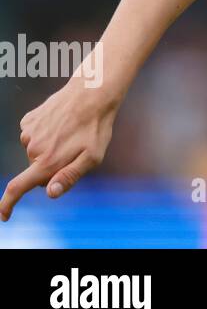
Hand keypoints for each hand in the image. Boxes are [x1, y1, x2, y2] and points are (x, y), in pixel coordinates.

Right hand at [1, 79, 119, 220]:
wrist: (92, 92)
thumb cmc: (96, 127)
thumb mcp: (92, 156)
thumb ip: (70, 176)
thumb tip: (50, 193)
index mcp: (47, 161)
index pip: (18, 187)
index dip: (8, 204)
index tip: (4, 216)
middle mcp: (33, 148)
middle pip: (36, 169)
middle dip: (52, 166)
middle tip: (74, 149)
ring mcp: (29, 133)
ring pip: (36, 152)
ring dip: (50, 148)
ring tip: (70, 132)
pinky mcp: (29, 120)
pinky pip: (34, 136)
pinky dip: (45, 134)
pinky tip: (61, 123)